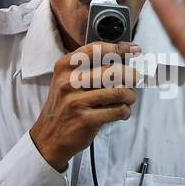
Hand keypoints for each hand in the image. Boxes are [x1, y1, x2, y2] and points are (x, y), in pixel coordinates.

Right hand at [28, 41, 140, 171]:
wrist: (48, 137)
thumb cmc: (63, 107)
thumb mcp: (65, 82)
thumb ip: (86, 69)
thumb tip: (120, 59)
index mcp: (64, 68)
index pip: (96, 50)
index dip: (119, 48)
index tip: (134, 49)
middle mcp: (68, 82)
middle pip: (112, 71)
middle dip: (131, 75)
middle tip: (136, 78)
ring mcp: (77, 101)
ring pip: (119, 92)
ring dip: (130, 95)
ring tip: (129, 98)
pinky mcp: (86, 119)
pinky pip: (118, 110)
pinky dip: (126, 111)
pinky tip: (122, 112)